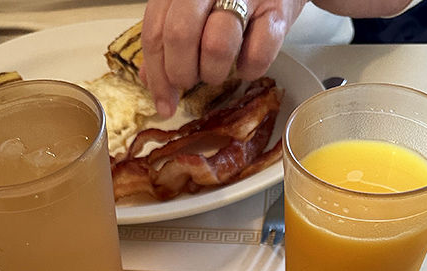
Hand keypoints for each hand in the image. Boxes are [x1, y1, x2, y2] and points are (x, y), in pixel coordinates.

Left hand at [141, 0, 305, 117]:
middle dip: (182, 73)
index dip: (157, 75)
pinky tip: (246, 64)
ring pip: (216, 46)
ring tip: (219, 69)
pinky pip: (258, 54)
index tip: (164, 104)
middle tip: (192, 80)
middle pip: (180, 36)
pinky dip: (250, 69)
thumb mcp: (194, 10)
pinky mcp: (277, 10)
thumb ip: (168, 37)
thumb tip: (149, 79)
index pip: (155, 32)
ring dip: (214, 72)